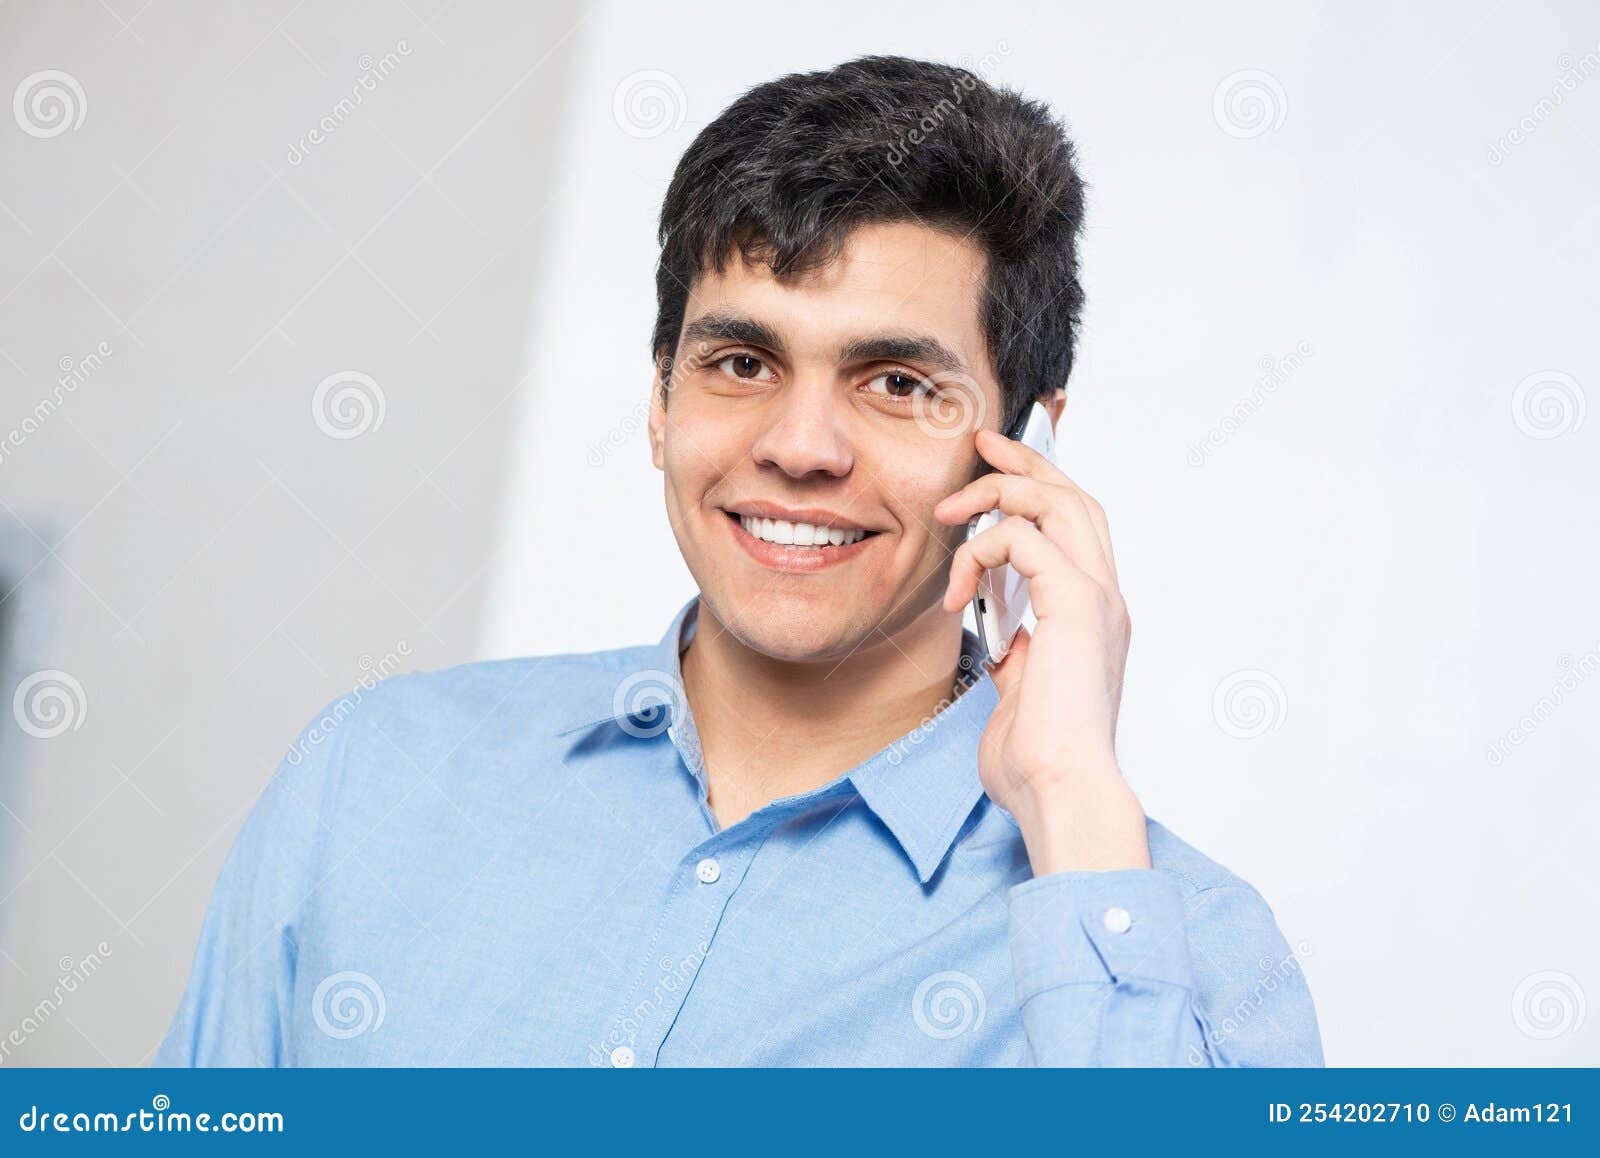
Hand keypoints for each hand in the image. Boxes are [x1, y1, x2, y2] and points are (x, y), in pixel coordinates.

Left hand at [933, 426, 1149, 875]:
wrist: (1059, 789)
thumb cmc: (1038, 759)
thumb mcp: (1021, 695)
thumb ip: (1019, 658)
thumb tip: (1002, 640)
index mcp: (1095, 617)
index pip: (1078, 528)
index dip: (1041, 488)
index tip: (995, 469)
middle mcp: (1106, 598)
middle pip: (1075, 496)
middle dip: (1026, 463)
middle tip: (982, 444)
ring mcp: (1097, 598)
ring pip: (1058, 502)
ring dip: (998, 493)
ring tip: (948, 510)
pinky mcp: (1074, 604)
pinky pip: (1023, 539)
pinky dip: (981, 551)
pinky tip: (957, 592)